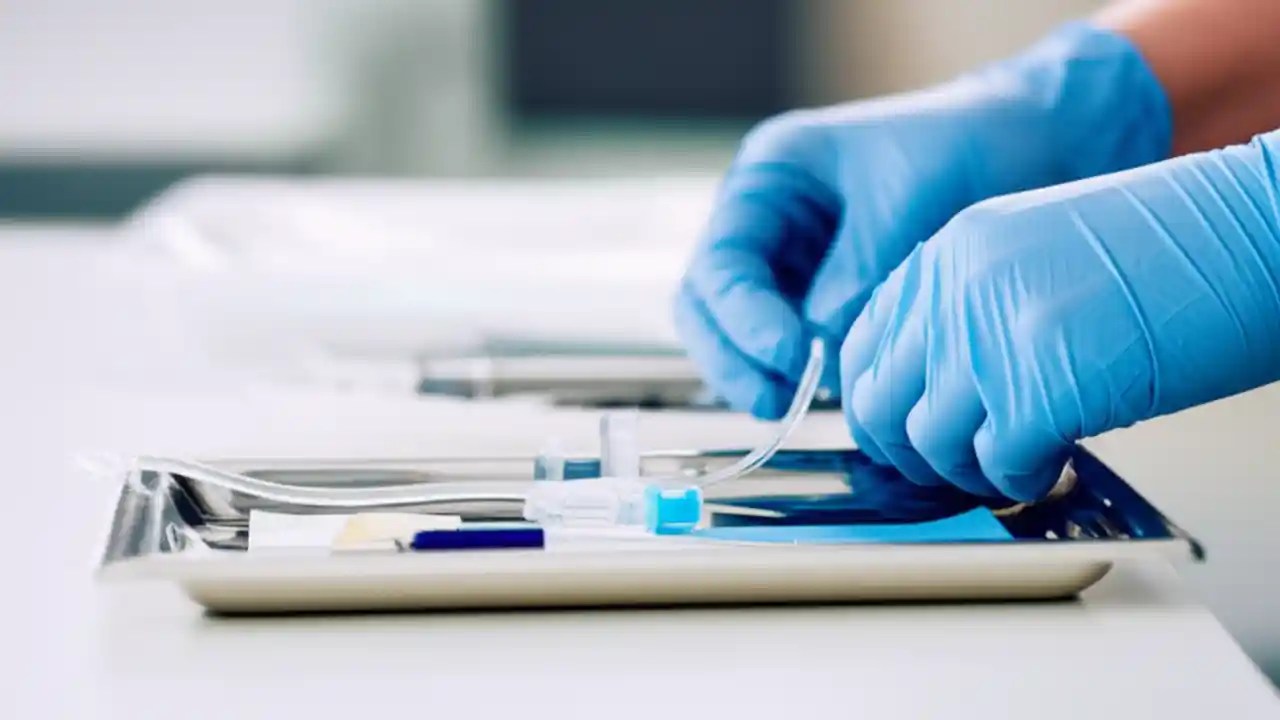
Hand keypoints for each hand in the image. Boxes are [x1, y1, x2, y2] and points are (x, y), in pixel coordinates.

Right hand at [675, 23, 1169, 418]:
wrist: (1025, 145)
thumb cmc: (964, 152)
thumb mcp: (901, 212)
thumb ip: (852, 282)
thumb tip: (818, 353)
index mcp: (770, 176)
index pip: (723, 264)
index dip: (745, 320)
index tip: (794, 357)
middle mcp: (762, 219)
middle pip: (708, 305)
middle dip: (736, 358)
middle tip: (782, 404)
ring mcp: (785, 259)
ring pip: (735, 332)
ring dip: (757, 373)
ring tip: (800, 407)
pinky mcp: (815, 295)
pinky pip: (784, 342)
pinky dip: (794, 372)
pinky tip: (829, 393)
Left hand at [841, 131, 1279, 500]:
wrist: (1250, 229)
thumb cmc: (1166, 248)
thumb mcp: (1032, 256)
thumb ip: (970, 310)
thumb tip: (934, 388)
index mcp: (948, 255)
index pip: (861, 346)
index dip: (878, 402)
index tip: (903, 429)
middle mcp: (954, 293)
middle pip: (879, 404)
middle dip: (910, 451)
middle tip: (953, 464)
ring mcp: (989, 340)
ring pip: (928, 444)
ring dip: (968, 470)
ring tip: (1013, 460)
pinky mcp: (1038, 391)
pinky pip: (996, 466)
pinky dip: (1022, 479)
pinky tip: (1055, 460)